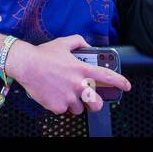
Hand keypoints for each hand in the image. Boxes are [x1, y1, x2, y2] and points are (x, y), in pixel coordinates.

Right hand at [4, 35, 130, 114]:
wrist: (26, 65)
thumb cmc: (43, 54)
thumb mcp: (63, 43)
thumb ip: (79, 41)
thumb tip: (86, 45)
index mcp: (81, 69)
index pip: (107, 76)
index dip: (120, 82)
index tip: (126, 86)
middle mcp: (78, 85)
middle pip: (96, 103)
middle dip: (95, 104)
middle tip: (89, 100)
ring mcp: (68, 97)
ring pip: (78, 109)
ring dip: (74, 104)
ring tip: (63, 93)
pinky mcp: (58, 106)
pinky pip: (63, 110)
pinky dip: (59, 105)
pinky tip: (52, 94)